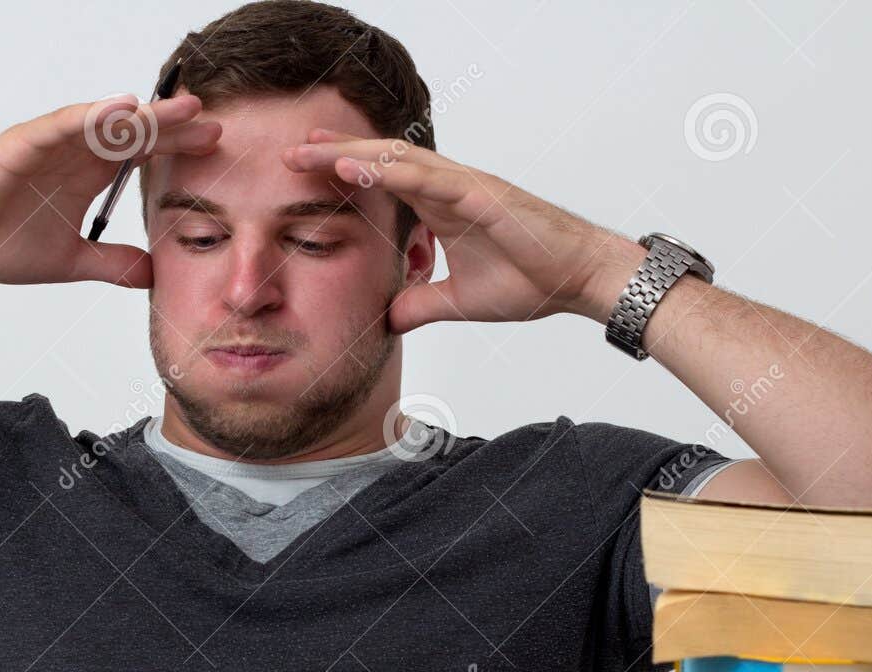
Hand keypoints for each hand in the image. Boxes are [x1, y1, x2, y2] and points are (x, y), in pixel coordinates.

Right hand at [0, 94, 221, 289]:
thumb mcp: (71, 260)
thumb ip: (112, 264)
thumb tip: (152, 275)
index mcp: (86, 174)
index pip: (141, 153)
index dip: (177, 147)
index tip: (215, 147)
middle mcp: (71, 152)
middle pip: (131, 131)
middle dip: (172, 126)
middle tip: (212, 121)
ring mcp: (48, 144)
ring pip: (103, 122)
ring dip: (142, 116)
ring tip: (179, 109)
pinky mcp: (21, 144)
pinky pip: (62, 125)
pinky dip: (91, 116)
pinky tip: (122, 110)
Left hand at [282, 129, 635, 334]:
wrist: (581, 278)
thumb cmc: (534, 279)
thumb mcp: (460, 301)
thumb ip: (422, 304)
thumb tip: (387, 320)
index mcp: (443, 206)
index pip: (384, 182)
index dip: (345, 174)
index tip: (305, 172)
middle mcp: (449, 187)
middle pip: (382, 162)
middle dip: (336, 155)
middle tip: (291, 150)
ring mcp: (464, 186)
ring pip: (397, 161)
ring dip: (352, 155)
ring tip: (309, 151)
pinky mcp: (480, 196)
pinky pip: (427, 179)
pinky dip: (388, 172)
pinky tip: (355, 168)